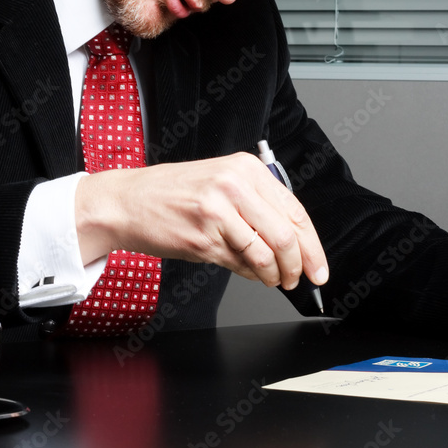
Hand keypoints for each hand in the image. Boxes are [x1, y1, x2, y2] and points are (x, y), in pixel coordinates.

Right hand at [75, 152, 328, 292]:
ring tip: (273, 279)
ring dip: (274, 275)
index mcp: (245, 168)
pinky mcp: (202, 237)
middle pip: (286, 234)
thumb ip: (258, 205)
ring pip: (265, 253)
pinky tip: (249, 272)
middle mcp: (234, 185)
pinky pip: (239, 264)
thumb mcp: (222, 182)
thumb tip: (295, 241)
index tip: (319, 266)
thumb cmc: (175, 193)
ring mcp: (217, 211)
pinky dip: (251, 274)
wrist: (128, 201)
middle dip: (299, 265)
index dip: (312, 245)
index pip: (294, 210)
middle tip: (299, 279)